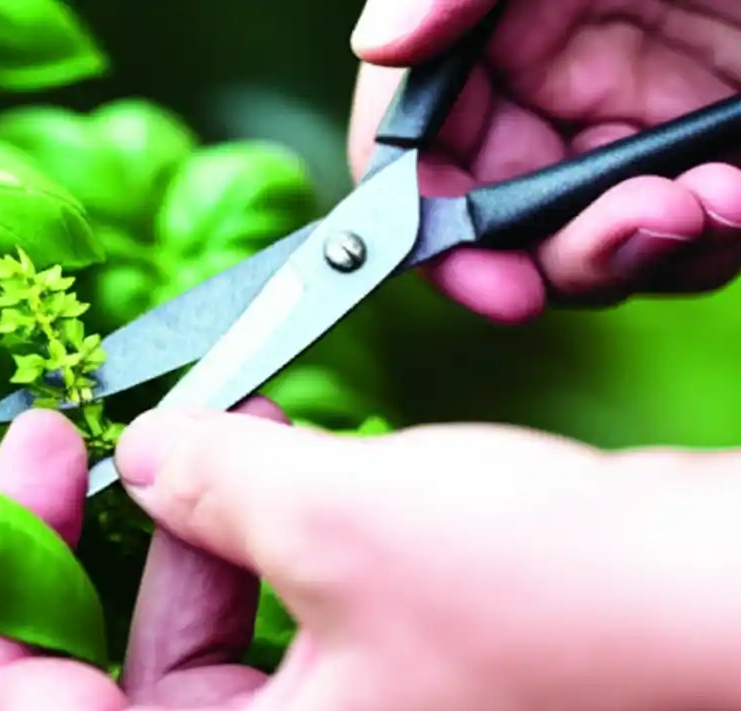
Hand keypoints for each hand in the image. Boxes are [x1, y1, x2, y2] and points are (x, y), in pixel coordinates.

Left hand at [0, 403, 740, 710]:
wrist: (720, 601)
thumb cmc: (552, 598)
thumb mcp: (338, 518)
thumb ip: (206, 485)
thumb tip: (145, 454)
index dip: (3, 591)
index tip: (25, 468)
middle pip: (116, 668)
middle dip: (113, 542)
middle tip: (109, 436)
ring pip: (202, 635)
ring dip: (199, 523)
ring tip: (219, 428)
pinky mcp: (386, 684)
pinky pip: (279, 613)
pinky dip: (265, 533)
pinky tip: (279, 455)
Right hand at [348, 0, 740, 321]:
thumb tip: (383, 45)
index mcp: (484, 46)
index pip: (416, 160)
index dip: (433, 233)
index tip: (493, 284)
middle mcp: (544, 96)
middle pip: (505, 231)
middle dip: (572, 253)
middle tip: (652, 222)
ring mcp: (627, 126)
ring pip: (601, 248)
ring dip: (657, 249)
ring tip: (724, 198)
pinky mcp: (708, 150)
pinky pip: (693, 233)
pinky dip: (718, 234)